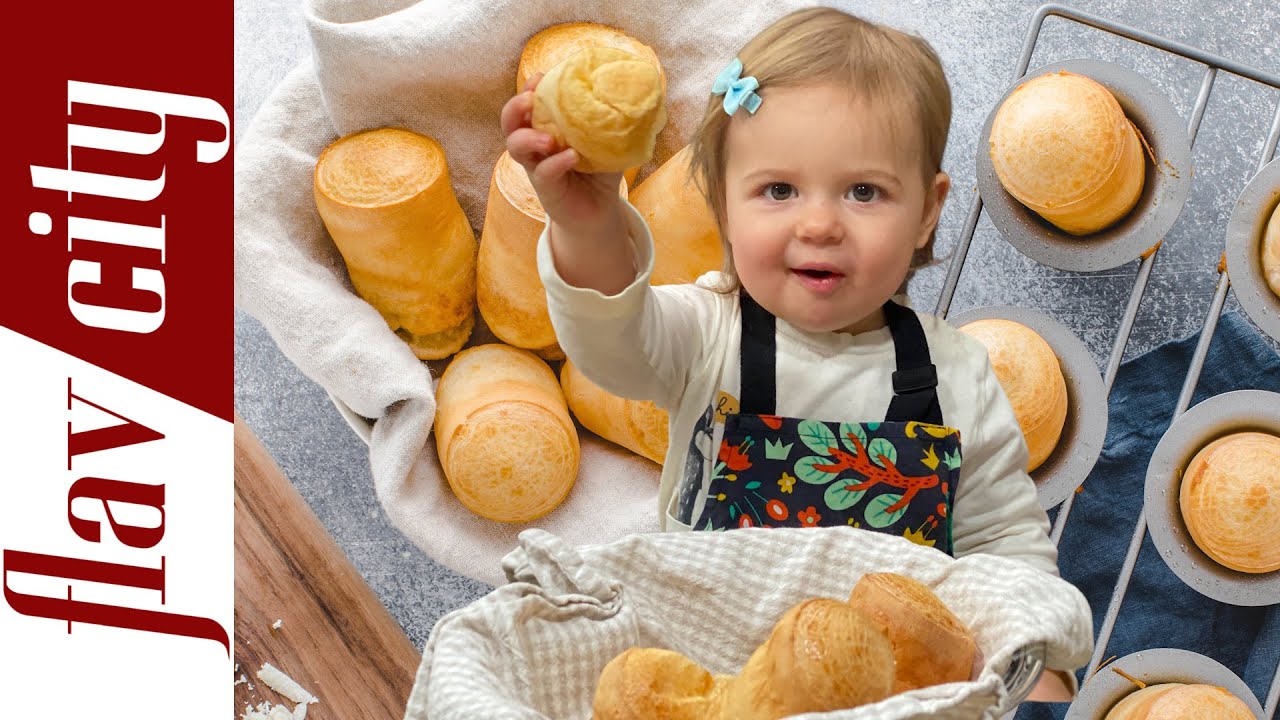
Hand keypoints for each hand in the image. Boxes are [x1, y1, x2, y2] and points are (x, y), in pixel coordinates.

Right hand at [500, 74, 624, 234]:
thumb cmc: (599, 171)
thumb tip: (633, 94)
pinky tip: (571, 157)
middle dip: (515, 107)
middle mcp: (535, 145)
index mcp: (545, 127)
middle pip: (510, 122)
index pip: (528, 103)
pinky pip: (543, 173)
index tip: (541, 77)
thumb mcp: (607, 141)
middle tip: (530, 100)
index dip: (529, 88)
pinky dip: (555, 163)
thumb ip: (612, 121)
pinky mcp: (545, 188)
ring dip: (528, 137)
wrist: (600, 210)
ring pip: (516, 147)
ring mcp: (536, 166)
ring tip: (549, 138)